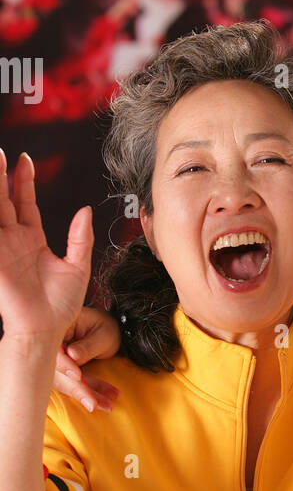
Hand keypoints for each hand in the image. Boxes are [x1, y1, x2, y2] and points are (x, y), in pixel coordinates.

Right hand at [0, 150, 92, 346]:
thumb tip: (85, 210)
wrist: (47, 330)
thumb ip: (80, 237)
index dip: (23, 181)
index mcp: (32, 240)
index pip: (24, 203)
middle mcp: (13, 241)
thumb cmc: (61, 305)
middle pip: (3, 201)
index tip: (24, 159)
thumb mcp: (78, 266)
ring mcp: (1, 250)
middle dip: (0, 177)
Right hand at [54, 306, 121, 412]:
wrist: (104, 331)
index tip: (76, 375)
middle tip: (93, 404)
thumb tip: (72, 356)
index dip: (63, 364)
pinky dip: (88, 395)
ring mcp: (54, 362)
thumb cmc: (103, 327)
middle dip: (76, 389)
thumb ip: (87, 345)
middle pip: (56, 371)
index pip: (54, 350)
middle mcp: (50, 347)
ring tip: (107, 405)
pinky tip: (104, 403)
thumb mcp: (102, 333)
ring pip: (64, 382)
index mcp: (57, 330)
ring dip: (85, 396)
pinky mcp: (61, 374)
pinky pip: (71, 386)